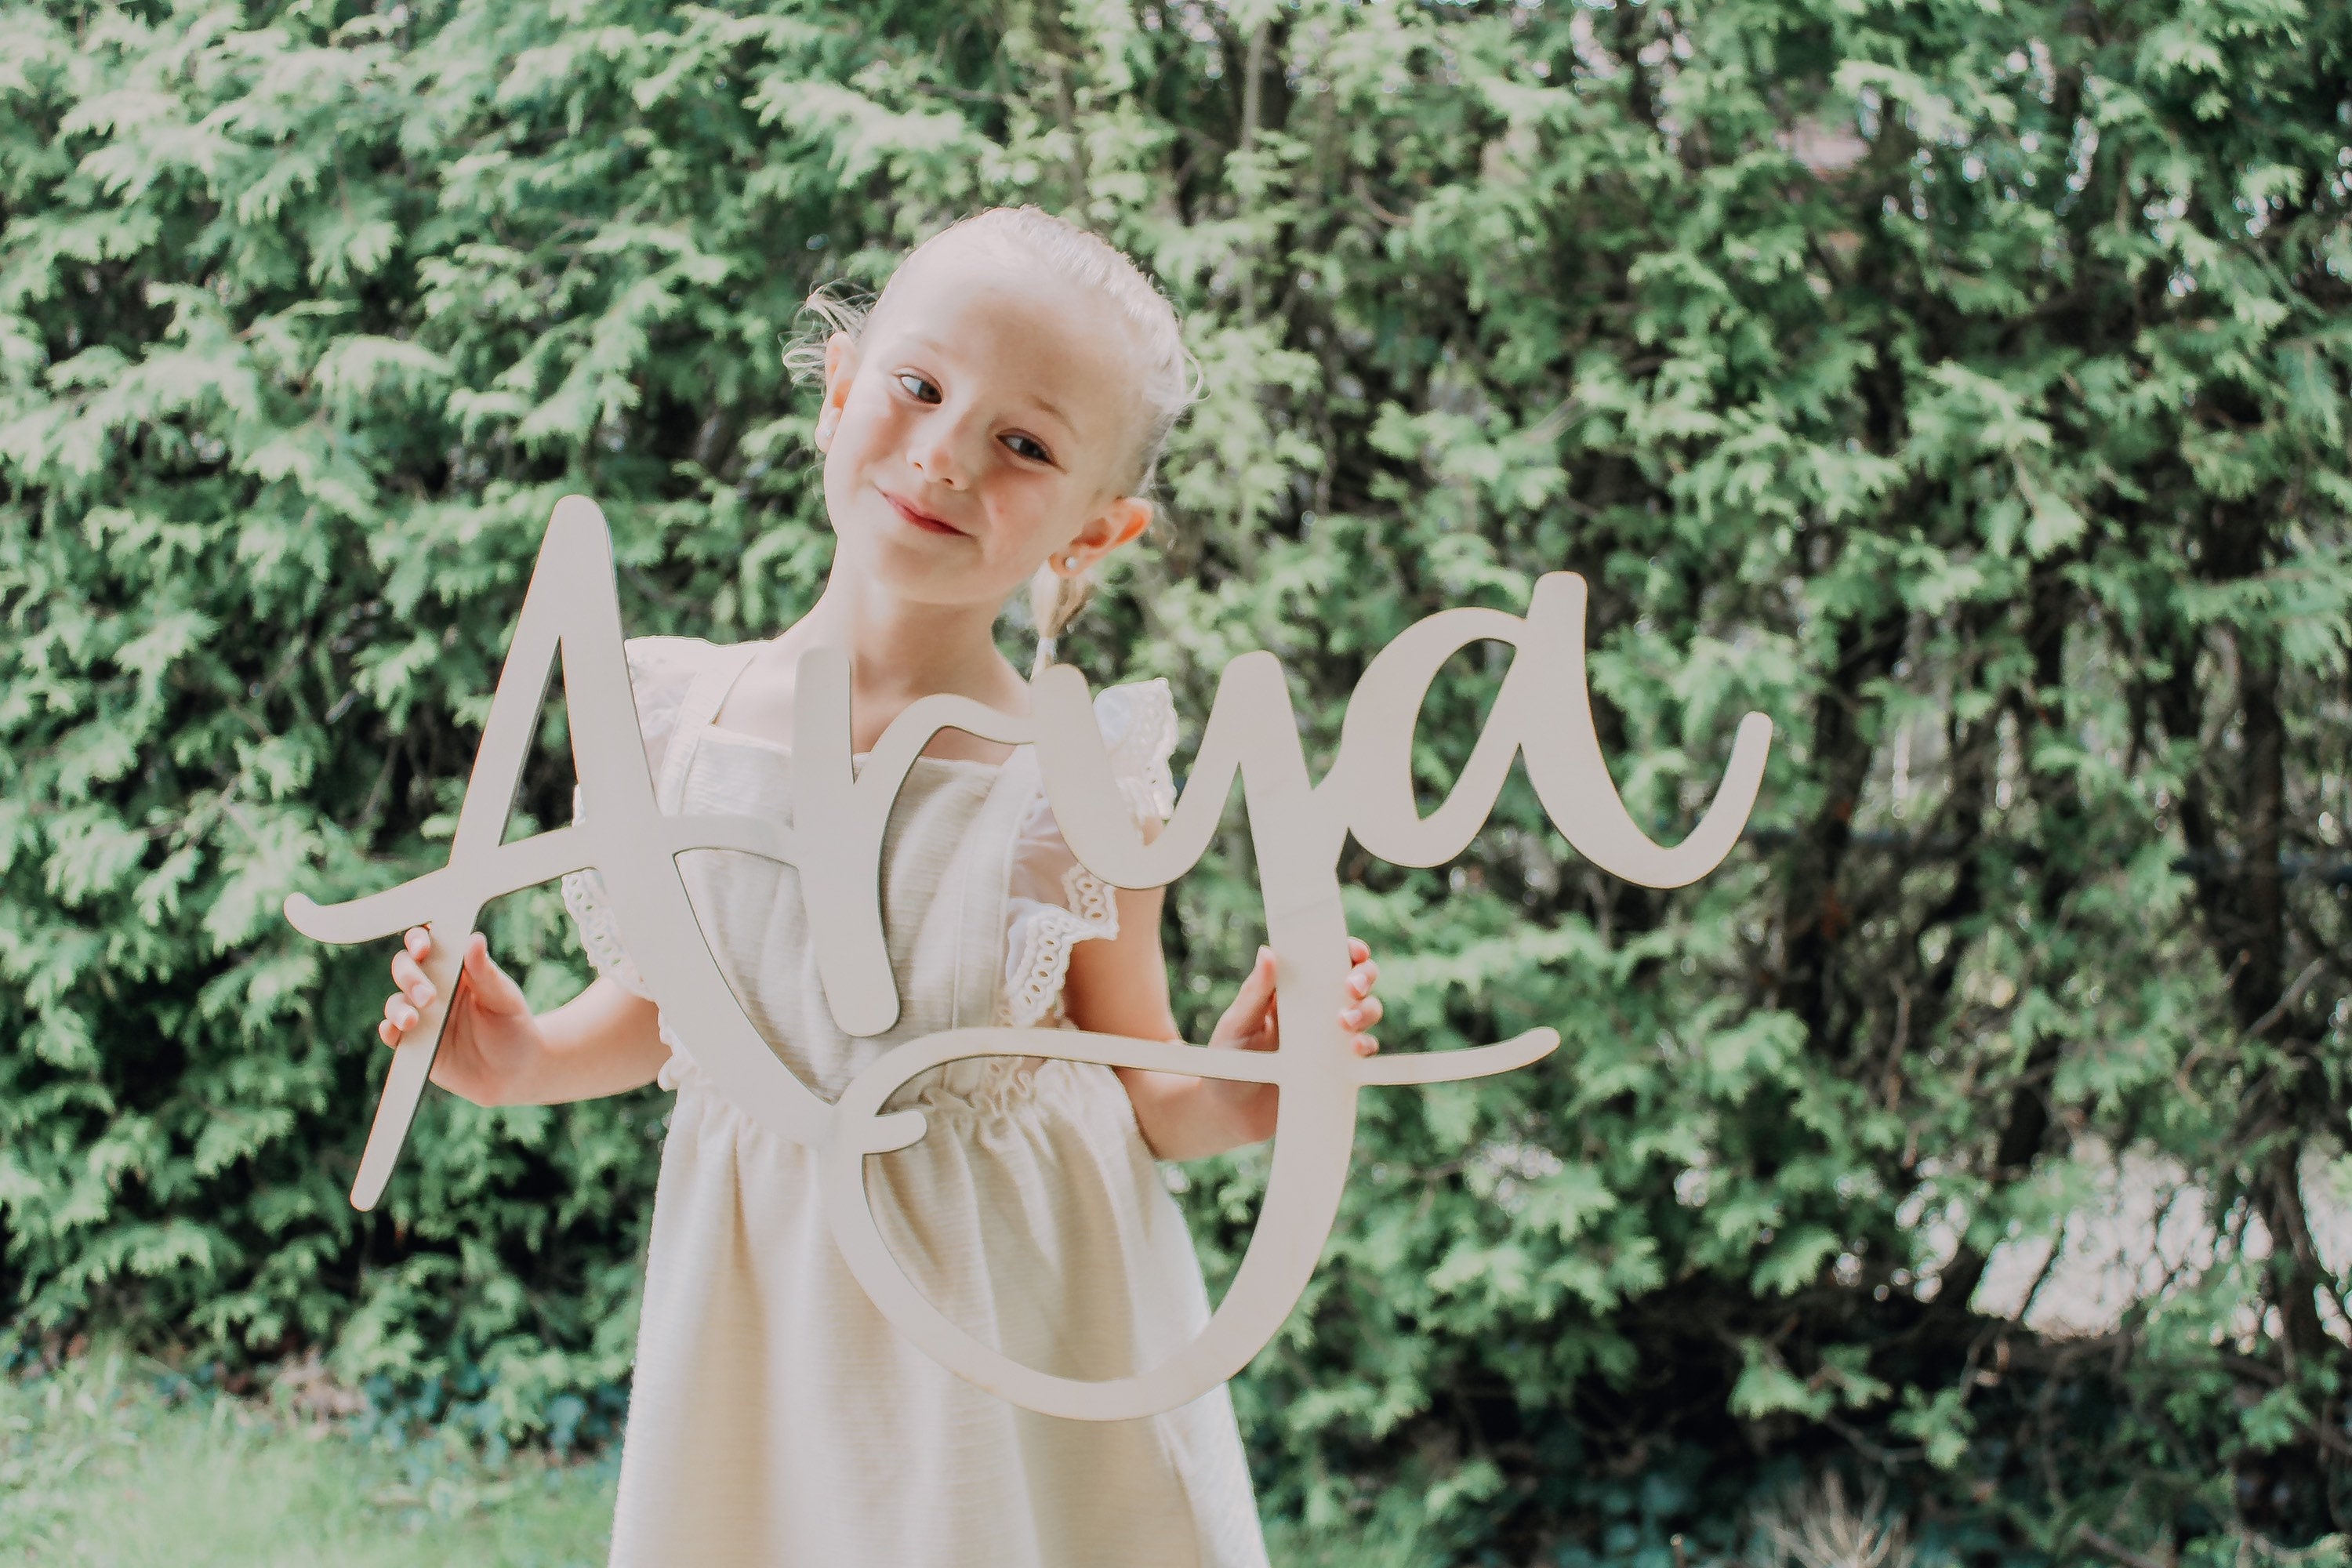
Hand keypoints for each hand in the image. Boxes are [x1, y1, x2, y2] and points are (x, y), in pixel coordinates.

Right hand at [380, 927, 546, 1106]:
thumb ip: (486, 973)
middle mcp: (434, 988)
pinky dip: (389, 1030)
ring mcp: (422, 1015)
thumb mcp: (505, 1000)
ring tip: (412, 1020)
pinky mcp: (415, 1043)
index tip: (423, 947)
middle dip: (409, 976)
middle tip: (428, 996)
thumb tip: (474, 939)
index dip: (419, 939)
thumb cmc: (513, 1028)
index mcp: (457, 969)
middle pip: (406, 969)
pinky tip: (393, 1031)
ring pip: (397, 1001)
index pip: (431, 945)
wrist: (514, 1074)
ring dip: (399, 1007)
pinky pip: (393, 1034)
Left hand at [1201, 937, 1381, 1146]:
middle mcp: (1313, 1009)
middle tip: (1352, 988)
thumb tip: (1268, 952)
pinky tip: (1357, 1050)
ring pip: (1365, 1011)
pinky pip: (1363, 1050)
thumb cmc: (1227, 1063)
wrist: (1230, 1115)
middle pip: (1355, 980)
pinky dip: (1367, 1045)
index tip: (1355, 951)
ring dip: (1365, 1010)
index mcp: (1290, 990)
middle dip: (1364, 977)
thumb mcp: (1237, 1025)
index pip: (1324, 959)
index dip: (1346, 950)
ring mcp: (1327, 1037)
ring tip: (1345, 1024)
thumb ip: (1254, 992)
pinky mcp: (1335, 1066)